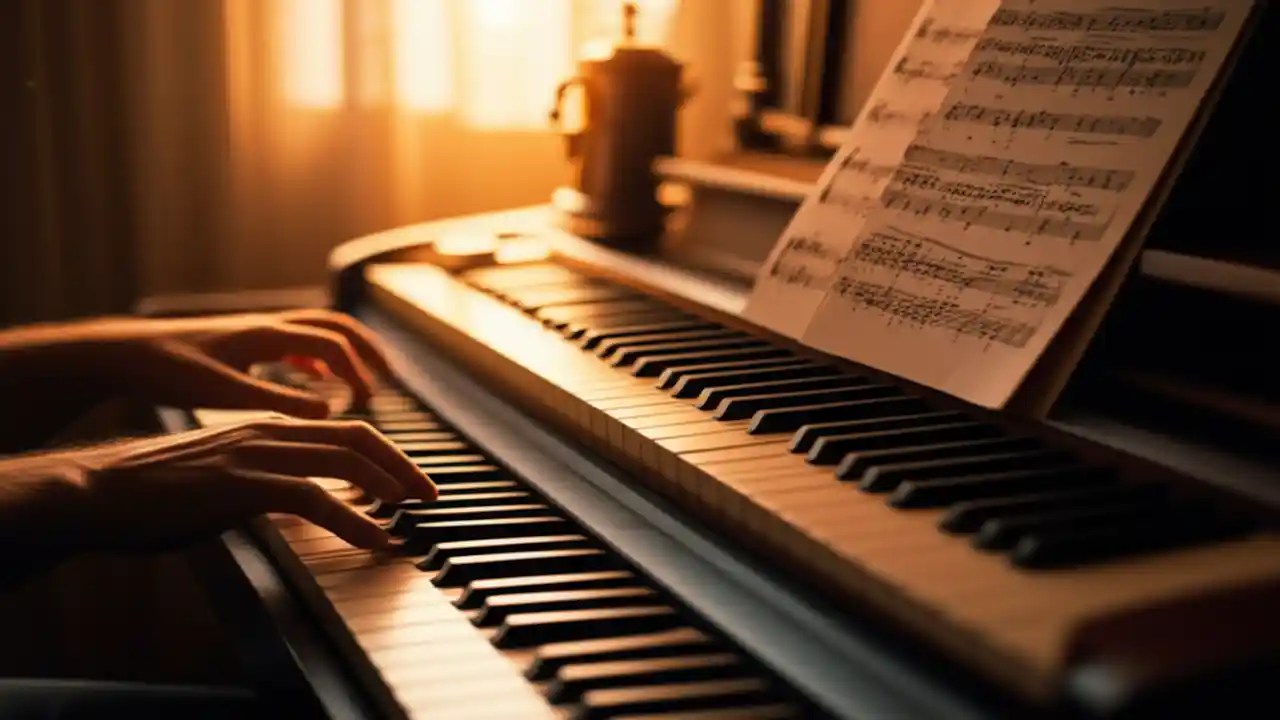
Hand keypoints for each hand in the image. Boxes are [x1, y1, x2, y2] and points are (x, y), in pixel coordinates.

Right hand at [0, 417, 433, 556]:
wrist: (100, 489)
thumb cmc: (156, 492)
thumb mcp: (224, 480)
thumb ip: (265, 484)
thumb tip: (298, 503)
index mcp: (266, 428)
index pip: (344, 432)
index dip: (385, 454)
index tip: (410, 481)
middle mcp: (268, 432)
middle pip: (357, 438)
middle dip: (401, 465)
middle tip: (429, 494)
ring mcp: (256, 454)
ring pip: (343, 460)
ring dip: (388, 486)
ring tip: (412, 513)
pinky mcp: (242, 484)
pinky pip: (313, 498)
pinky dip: (352, 520)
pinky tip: (373, 538)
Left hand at [1, 309, 391, 421]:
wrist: (127, 351)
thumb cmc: (169, 370)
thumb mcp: (221, 392)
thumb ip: (276, 402)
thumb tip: (328, 411)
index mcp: (267, 334)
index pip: (332, 341)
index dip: (358, 369)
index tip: (370, 400)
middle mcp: (268, 326)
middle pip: (336, 326)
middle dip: (368, 350)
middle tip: (389, 380)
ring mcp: (259, 332)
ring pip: (319, 331)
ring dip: (347, 352)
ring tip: (364, 380)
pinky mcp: (247, 343)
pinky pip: (297, 341)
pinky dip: (319, 358)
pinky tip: (318, 382)